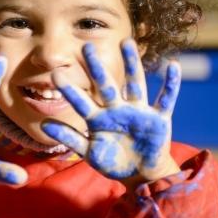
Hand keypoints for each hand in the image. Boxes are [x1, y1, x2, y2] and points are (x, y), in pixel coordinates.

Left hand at [41, 39, 180, 184]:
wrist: (140, 175)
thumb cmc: (113, 161)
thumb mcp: (89, 152)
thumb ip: (69, 138)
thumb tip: (44, 124)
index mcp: (99, 118)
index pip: (82, 101)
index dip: (70, 90)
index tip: (56, 75)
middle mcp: (117, 109)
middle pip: (106, 85)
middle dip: (96, 67)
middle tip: (86, 46)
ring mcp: (138, 112)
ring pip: (135, 84)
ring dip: (132, 64)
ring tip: (127, 42)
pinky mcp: (159, 119)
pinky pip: (166, 99)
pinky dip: (171, 84)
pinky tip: (172, 65)